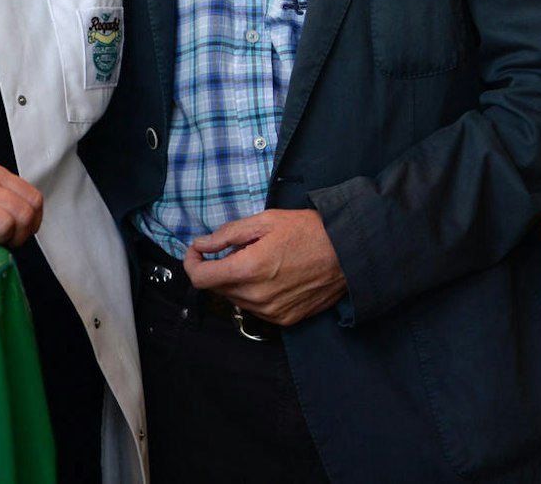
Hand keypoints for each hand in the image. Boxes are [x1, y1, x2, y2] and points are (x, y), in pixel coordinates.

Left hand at [183, 209, 346, 325]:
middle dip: (217, 268)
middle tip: (236, 248)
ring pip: (235, 299)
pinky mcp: (284, 319)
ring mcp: (271, 312)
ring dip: (236, 281)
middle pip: (217, 289)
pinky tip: (272, 275)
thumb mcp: (267, 220)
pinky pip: (256, 308)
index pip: (200, 278)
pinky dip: (255, 293)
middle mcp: (257, 296)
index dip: (192, 262)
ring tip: (258, 260)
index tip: (197, 251)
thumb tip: (201, 244)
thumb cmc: (310, 231)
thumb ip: (228, 234)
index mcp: (249, 268)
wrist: (349, 253)